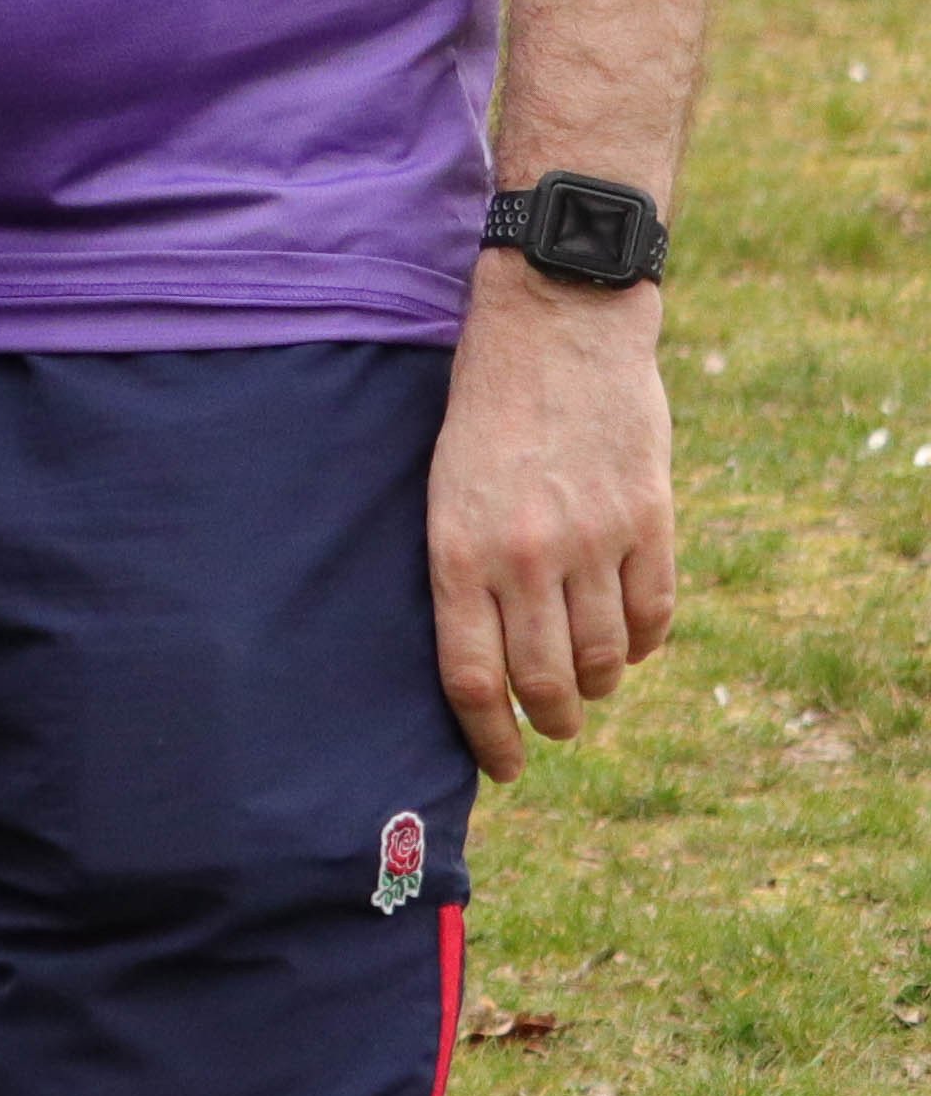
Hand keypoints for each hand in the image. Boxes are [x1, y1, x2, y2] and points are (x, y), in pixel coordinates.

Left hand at [427, 261, 677, 781]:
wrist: (554, 327)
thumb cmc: (480, 408)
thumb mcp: (440, 486)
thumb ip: (461, 567)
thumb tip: (476, 655)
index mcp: (456, 548)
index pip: (472, 678)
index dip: (488, 738)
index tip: (502, 767)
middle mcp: (524, 555)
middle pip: (544, 682)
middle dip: (550, 721)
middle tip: (551, 728)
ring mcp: (594, 540)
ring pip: (605, 657)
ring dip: (597, 686)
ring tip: (587, 688)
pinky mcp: (649, 521)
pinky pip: (655, 614)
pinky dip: (644, 644)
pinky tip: (629, 646)